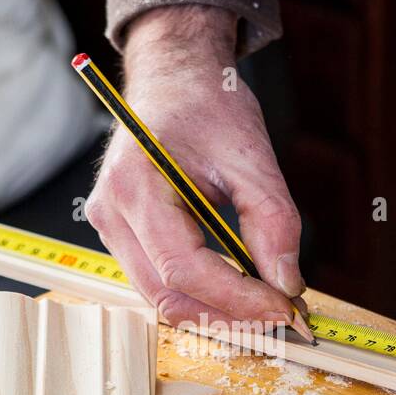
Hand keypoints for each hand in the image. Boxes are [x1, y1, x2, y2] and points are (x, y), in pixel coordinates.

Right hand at [84, 5, 304, 327]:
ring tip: (265, 307)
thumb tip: (286, 283)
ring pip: (161, 298)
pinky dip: (201, 296)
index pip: (184, 268)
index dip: (236, 298)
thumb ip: (273, 221)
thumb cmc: (206, 103)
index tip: (284, 306)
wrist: (175, 77)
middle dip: (227, 316)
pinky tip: (239, 292)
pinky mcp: (122, 234)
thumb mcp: (252, 156)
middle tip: (281, 317)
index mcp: (136, 185)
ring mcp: (109, 225)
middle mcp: (111, 211)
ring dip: (215, 312)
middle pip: (167, 295)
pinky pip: (159, 282)